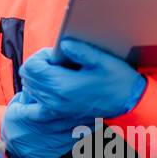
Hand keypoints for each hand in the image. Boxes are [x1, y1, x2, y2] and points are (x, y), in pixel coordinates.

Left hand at [20, 38, 147, 122]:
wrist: (129, 103)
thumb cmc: (118, 80)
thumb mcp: (102, 60)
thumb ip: (80, 51)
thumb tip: (62, 44)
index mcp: (63, 85)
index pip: (32, 67)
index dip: (40, 55)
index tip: (55, 53)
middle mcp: (55, 99)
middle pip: (27, 77)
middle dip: (37, 64)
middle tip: (56, 60)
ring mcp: (56, 108)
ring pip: (30, 88)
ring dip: (37, 76)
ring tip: (57, 70)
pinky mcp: (60, 113)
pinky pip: (35, 105)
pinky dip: (36, 93)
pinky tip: (49, 85)